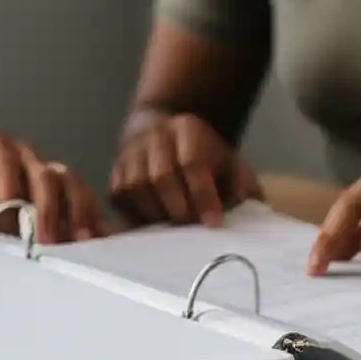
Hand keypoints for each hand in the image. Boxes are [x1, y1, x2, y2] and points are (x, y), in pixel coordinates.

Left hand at [0, 126, 103, 243]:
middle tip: (45, 245)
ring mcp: (40, 171)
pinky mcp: (54, 193)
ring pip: (69, 184)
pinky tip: (97, 244)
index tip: (11, 229)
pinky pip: (79, 201)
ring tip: (80, 246)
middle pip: (44, 174)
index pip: (5, 163)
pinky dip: (90, 220)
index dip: (11, 194)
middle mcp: (19, 153)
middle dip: (47, 210)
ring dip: (77, 214)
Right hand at [109, 112, 259, 227]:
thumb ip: (241, 183)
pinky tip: (151, 227)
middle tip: (192, 227)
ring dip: (156, 214)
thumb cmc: (202, 155)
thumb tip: (246, 205)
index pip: (192, 162)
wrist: (161, 134)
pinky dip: (134, 216)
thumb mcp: (227, 161)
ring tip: (173, 230)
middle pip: (160, 176)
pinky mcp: (114, 173)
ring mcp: (129, 153)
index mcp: (187, 128)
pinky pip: (119, 198)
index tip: (214, 222)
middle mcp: (153, 136)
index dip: (203, 194)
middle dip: (179, 207)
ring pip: (135, 188)